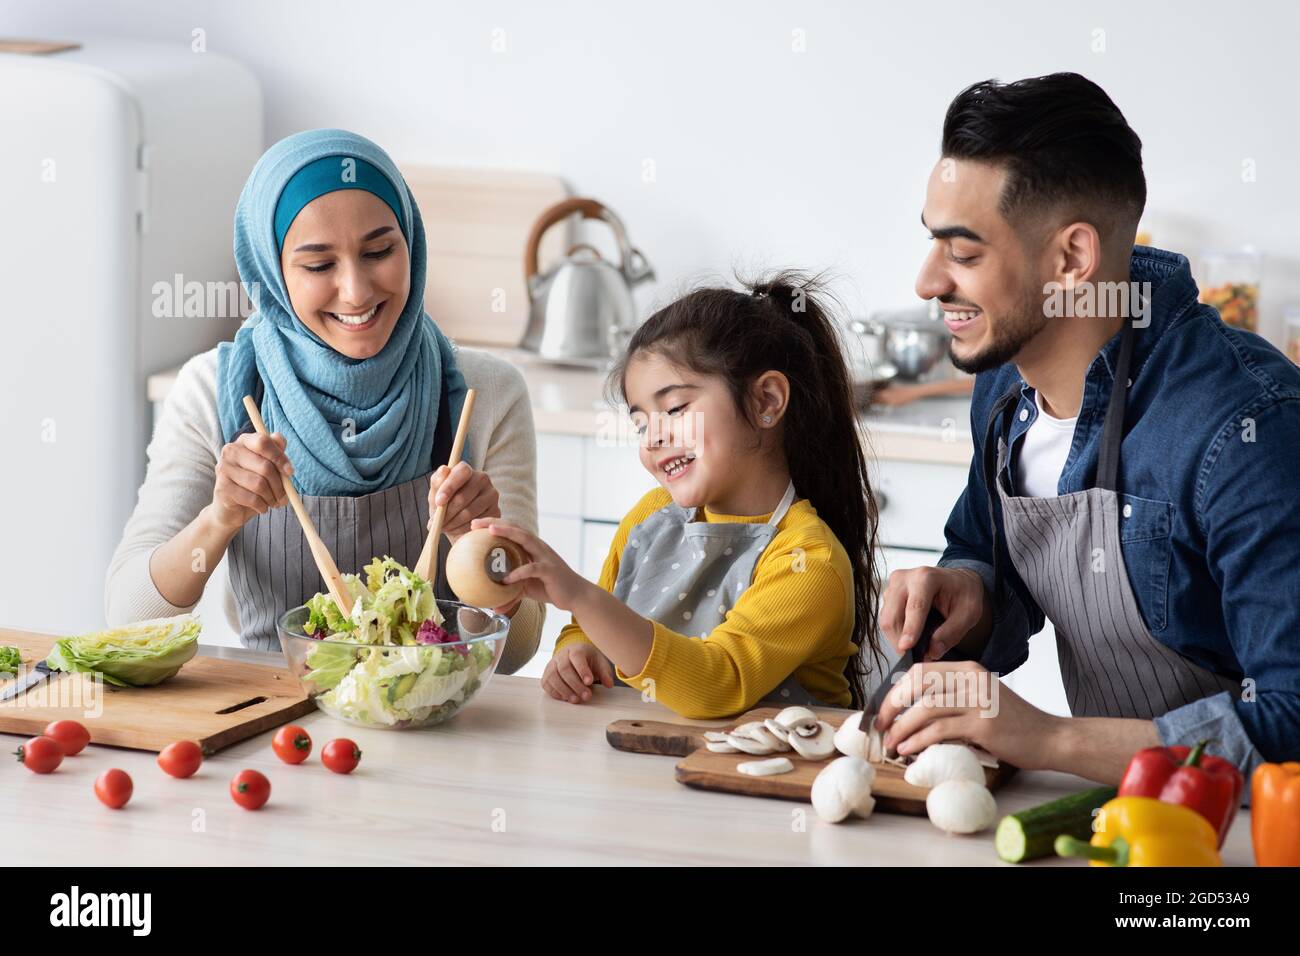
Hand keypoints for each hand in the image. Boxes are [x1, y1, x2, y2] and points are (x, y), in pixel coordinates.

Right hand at [210, 431, 291, 530]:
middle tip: (284, 496)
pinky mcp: (222, 488)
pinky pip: (251, 498)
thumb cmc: (253, 483)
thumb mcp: (268, 466)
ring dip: (272, 498)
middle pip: (265, 466)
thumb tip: (280, 439)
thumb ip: (275, 452)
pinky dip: (262, 506)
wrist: (230, 508)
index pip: (263, 442)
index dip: (280, 457)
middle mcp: (230, 451)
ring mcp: (224, 469)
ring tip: (274, 502)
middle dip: (280, 485)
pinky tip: (262, 507)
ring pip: (259, 484)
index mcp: (243, 441)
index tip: (290, 472)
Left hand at [429, 462, 499, 542]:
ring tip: (445, 526)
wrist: (456, 523)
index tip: (439, 502)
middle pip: (463, 496)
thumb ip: (437, 482)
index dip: (449, 486)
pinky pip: (477, 523)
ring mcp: (492, 494)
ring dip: (453, 522)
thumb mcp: (436, 494)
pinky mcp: (496, 511)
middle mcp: (482, 478)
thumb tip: (444, 470)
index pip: (462, 471)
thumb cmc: (445, 505)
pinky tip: (457, 529)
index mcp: (466, 470)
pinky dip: (463, 529)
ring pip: (469, 512)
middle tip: (438, 522)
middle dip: (447, 512)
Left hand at [469, 517, 591, 611]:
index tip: (474, 524)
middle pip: (515, 528)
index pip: (511, 530)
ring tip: (490, 532)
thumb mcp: (527, 589)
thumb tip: (494, 607)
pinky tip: (506, 579)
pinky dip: (519, 572)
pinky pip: (532, 568)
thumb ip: (510, 594)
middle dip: (495, 523)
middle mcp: (538, 547)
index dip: (493, 524)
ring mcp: (545, 557)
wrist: (575, 595)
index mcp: (531, 548)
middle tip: (475, 523)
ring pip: (525, 538)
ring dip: (507, 533)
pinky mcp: (550, 570)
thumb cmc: (550, 587)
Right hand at [542, 642, 614, 703]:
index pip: (577, 657)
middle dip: (575, 684)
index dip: (582, 670)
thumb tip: (609, 684)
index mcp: (576, 649)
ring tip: (576, 700)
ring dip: (564, 690)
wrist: (574, 657)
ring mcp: (551, 664)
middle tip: (586, 696)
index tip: (589, 682)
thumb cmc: (589, 660)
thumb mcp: (600, 663)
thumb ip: (605, 673)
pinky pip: (546, 683)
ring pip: (553, 676)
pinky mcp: (546, 675)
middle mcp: (561, 655)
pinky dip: (555, 692)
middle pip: (564, 669)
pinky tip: (565, 698)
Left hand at [873, 659, 1061, 770]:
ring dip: (902, 727)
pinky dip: (919, 740)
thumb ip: (953, 699)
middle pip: (918, 685)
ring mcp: (979, 700)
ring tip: (891, 743)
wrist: (1050, 738)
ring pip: (925, 708)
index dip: (897, 690)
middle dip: (893, 706)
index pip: (921, 672)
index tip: (884, 710)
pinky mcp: (984, 724)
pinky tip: (910, 750)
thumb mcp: (981, 700)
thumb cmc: (1013, 724)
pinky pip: (941, 729)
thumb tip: (911, 713)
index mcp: (969, 669)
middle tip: (881, 726)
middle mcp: (973, 679)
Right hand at [879, 565, 988, 660]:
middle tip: (913, 658)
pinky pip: (886, 620)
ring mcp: (892, 586)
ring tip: (915, 648)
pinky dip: (896, 633)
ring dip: (897, 639)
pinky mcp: (887, 595)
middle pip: (892, 616)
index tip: (906, 648)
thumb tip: (932, 652)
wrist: (956, 581)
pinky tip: (910, 637)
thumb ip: (952, 633)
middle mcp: (903, 578)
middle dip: (900, 641)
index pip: (915, 607)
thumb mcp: (968, 613)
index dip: (910, 629)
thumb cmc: (962, 594)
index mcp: (926, 577)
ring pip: (886, 620)